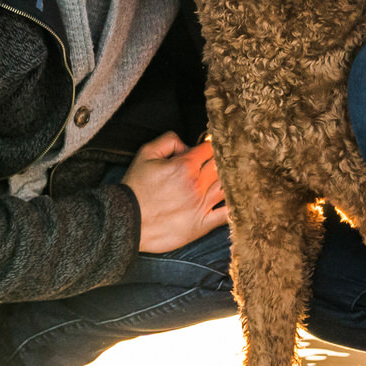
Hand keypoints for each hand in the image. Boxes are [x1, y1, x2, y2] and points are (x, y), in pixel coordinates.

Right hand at [125, 131, 229, 253]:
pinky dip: (235, 207)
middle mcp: (197, 185)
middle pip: (222, 166)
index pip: (210, 149)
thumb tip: (187, 144)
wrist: (127, 221)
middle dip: (222, 161)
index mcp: (185, 166)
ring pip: (228, 187)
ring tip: (230, 178)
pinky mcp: (202, 225)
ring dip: (230, 181)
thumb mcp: (145, 154)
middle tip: (221, 161)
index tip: (208, 149)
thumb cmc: (135, 189)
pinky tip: (237, 202)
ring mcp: (201, 205)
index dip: (210, 146)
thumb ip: (168, 141)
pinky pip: (227, 215)